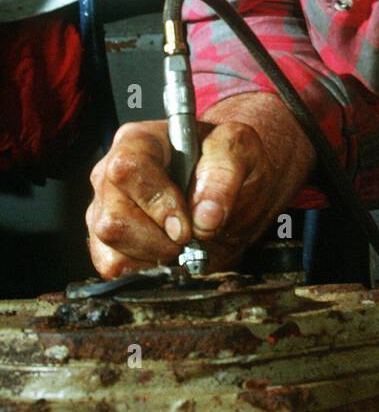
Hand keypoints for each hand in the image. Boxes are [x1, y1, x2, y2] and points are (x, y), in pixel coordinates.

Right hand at [86, 105, 315, 277]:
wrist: (235, 189)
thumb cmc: (231, 161)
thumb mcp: (241, 149)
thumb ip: (225, 172)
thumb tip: (205, 217)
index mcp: (139, 141)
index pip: (128, 169)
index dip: (157, 202)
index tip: (187, 226)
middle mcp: (111, 175)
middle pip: (112, 220)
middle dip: (159, 241)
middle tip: (192, 238)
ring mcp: (104, 209)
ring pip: (110, 249)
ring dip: (155, 257)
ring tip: (184, 243)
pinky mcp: (105, 242)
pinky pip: (112, 268)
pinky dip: (146, 271)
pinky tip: (170, 255)